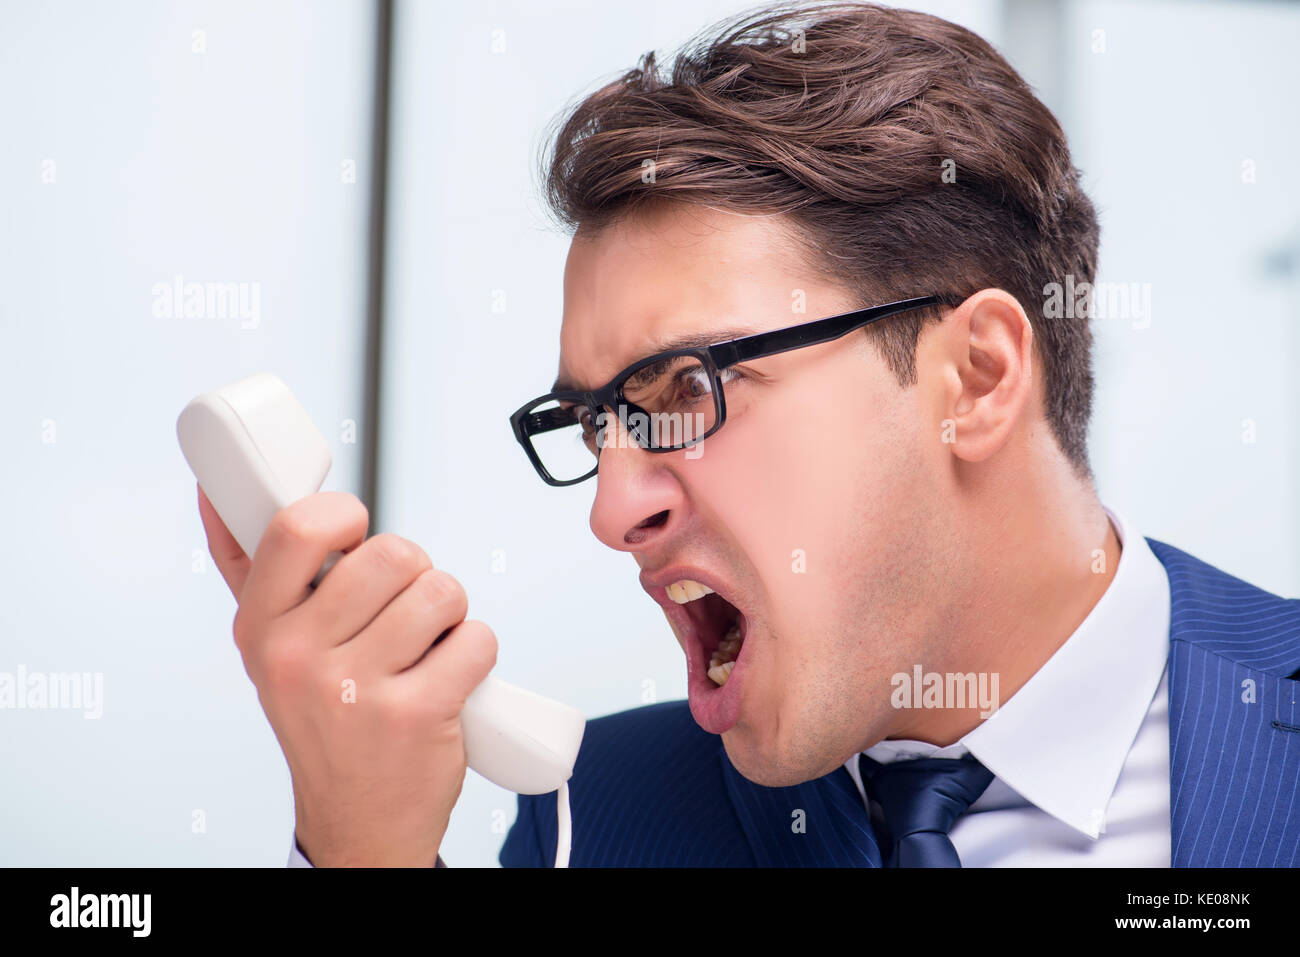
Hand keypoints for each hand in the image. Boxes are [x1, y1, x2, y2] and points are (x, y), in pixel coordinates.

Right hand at [197, 484, 495, 865]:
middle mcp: (299, 658)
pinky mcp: (415, 715)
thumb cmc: (324, 720)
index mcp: (260, 628)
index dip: (343, 514)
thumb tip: (217, 492)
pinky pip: (477, 639)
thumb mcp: (271, 649)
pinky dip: (476, 653)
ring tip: (424, 649)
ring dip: (450, 615)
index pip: (296, 526)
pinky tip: (447, 680)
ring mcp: (356, 690)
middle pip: (395, 553)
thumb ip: (250, 569)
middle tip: (400, 617)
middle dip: (416, 576)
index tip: (355, 533)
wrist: (358, 824)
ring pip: (442, 591)